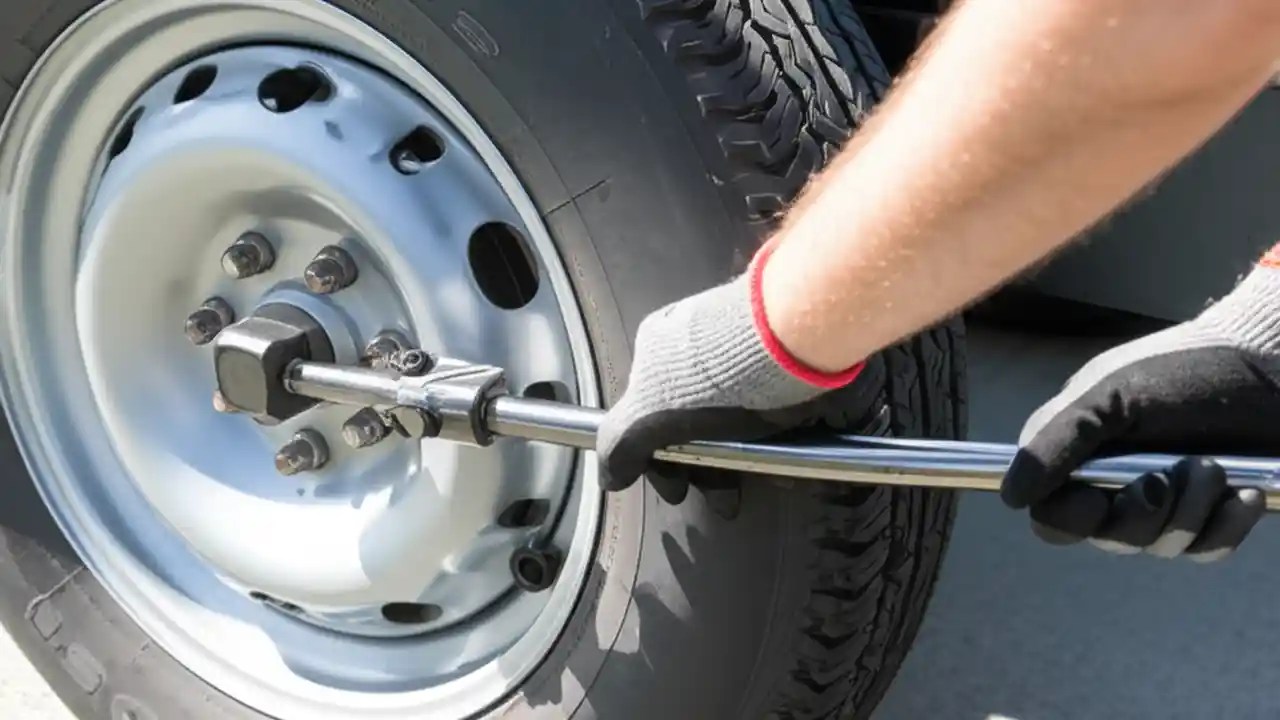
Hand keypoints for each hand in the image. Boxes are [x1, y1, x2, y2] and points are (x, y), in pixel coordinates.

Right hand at [597, 244, 865, 503]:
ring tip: (763, 484)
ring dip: (748, 460)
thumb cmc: (712, 380)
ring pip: (742, 420)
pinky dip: (784, 443)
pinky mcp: (790, 363)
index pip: (650, 415)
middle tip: (724, 502)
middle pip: (699, 422)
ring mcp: (747, 352)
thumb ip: (620, 446)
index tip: (678, 492)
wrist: (793, 338)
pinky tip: (791, 467)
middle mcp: (700, 348)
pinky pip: (782, 412)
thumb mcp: (647, 415)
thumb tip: (609, 478)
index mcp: (660, 352)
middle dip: (709, 468)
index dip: (660, 460)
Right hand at [1000, 253, 1279, 560]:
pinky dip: (1226, 526)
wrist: (1273, 364)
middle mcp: (1116, 482)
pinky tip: (1244, 493)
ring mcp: (1167, 500)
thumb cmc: (1184, 369)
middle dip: (1143, 513)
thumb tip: (1012, 496)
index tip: (1095, 497)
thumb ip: (1055, 442)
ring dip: (1191, 511)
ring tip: (1215, 467)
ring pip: (1161, 548)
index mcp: (1079, 453)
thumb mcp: (1109, 396)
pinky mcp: (1212, 512)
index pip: (1050, 516)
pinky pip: (1208, 550)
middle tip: (1169, 472)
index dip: (1070, 518)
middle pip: (1107, 539)